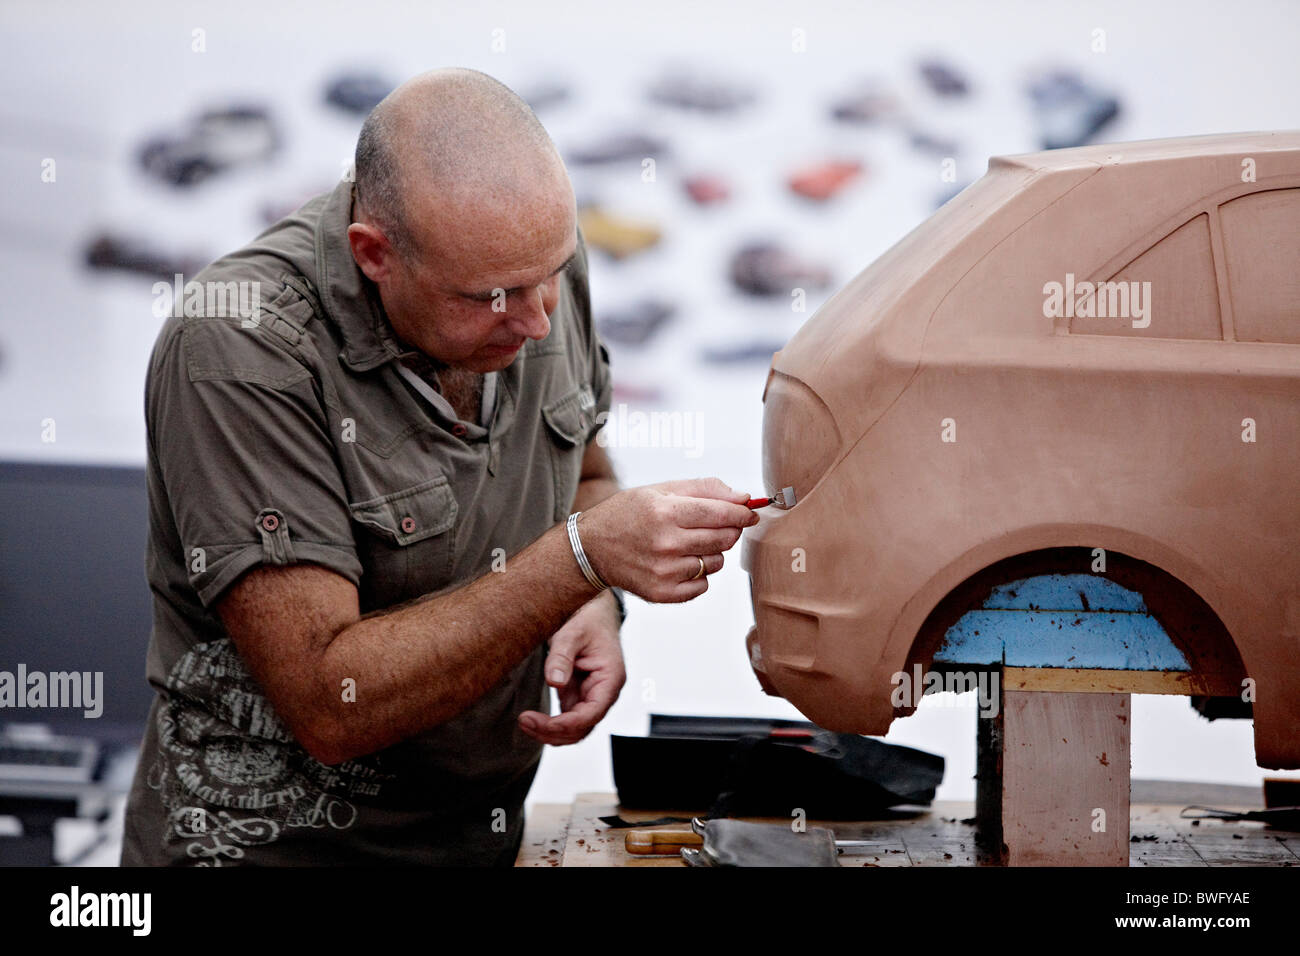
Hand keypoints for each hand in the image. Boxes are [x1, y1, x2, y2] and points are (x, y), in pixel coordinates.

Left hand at [518, 590, 625, 745]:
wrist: (591, 612)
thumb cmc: (587, 619)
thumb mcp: (572, 632)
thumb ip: (562, 656)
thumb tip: (555, 682)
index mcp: (610, 678)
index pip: (592, 713)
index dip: (567, 723)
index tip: (540, 722)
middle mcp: (604, 692)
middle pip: (583, 727)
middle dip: (554, 731)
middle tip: (524, 721)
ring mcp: (591, 696)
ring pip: (575, 728)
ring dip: (551, 732)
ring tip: (525, 722)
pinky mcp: (578, 695)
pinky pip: (567, 719)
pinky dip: (551, 725)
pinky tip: (532, 721)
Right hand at [576, 477, 759, 602]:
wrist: (592, 549)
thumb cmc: (628, 514)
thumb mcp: (660, 489)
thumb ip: (704, 489)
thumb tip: (744, 498)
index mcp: (665, 511)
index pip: (721, 514)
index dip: (742, 514)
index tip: (750, 513)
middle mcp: (666, 543)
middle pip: (724, 538)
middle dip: (729, 530)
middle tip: (716, 525)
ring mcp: (664, 571)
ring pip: (717, 562)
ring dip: (712, 553)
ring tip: (688, 544)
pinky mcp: (663, 593)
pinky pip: (704, 585)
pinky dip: (699, 574)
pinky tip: (679, 563)